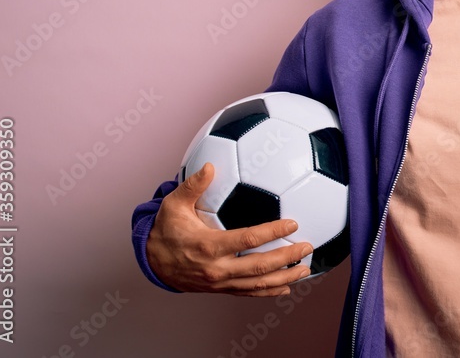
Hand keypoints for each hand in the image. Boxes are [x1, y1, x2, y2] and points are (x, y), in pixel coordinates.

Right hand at [146, 163, 312, 295]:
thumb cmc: (165, 229)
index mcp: (209, 246)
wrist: (151, 262)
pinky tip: (286, 287)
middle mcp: (217, 269)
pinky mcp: (220, 289)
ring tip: (305, 270)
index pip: (248, 239)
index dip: (273, 232)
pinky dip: (268, 292)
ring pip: (257, 284)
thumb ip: (192, 186)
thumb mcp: (173, 205)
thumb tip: (210, 166)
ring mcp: (220, 283)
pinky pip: (247, 293)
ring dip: (284, 278)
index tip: (293, 224)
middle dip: (287, 258)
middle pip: (259, 266)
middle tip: (307, 247)